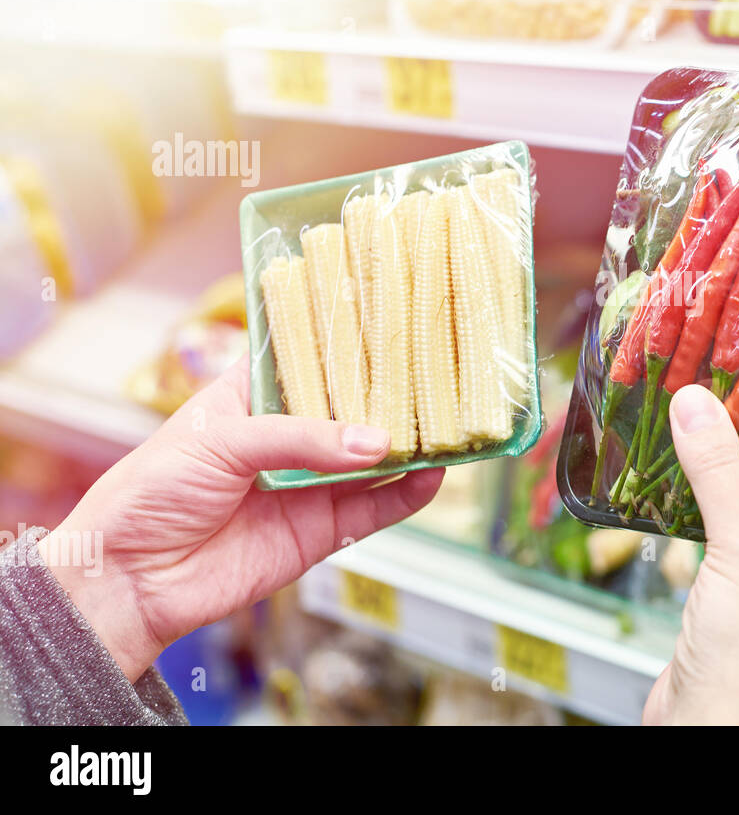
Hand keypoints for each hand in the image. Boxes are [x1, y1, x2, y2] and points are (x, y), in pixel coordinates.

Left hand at [37, 357, 441, 681]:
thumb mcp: (221, 441)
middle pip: (352, 408)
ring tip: (449, 423)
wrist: (129, 580)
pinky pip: (375, 509)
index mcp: (253, 396)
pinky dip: (407, 494)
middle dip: (391, 394)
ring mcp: (307, 483)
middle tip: (438, 372)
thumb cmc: (152, 491)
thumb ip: (301, 438)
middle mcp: (287, 436)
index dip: (347, 342)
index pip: (308, 358)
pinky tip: (432, 474)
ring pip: (372, 458)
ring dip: (409, 444)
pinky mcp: (321, 530)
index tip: (393, 319)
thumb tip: (377, 442)